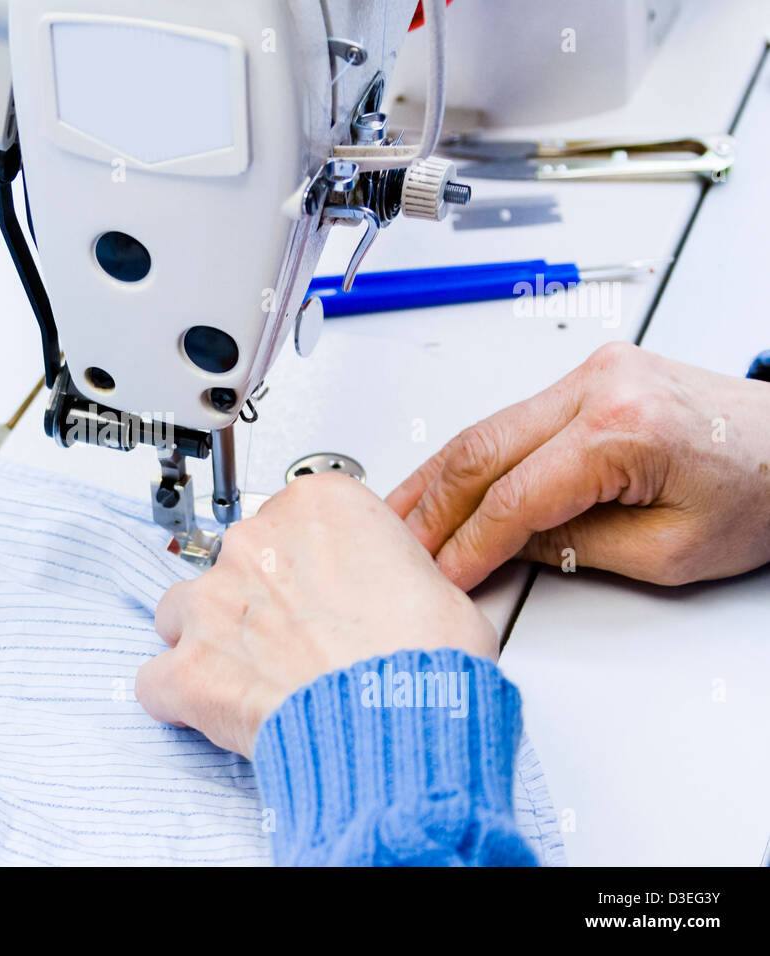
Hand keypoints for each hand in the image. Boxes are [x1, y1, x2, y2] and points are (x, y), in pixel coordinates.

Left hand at [135, 474, 497, 756]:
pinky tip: (210, 712)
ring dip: (205, 639)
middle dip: (255, 600)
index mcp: (316, 506)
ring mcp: (214, 603)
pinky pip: (156, 680)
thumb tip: (390, 593)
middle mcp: (255, 543)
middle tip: (294, 640)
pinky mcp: (191, 667)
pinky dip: (178, 697)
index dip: (305, 560)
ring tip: (248, 675)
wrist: (401, 722)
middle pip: (233, 560)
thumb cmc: (423, 660)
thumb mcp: (437, 585)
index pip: (288, 516)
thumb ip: (391, 570)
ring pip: (180, 611)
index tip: (317, 587)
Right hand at [388, 342, 769, 591]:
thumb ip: (575, 547)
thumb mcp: (670, 551)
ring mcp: (591, 371)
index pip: (512, 498)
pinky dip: (470, 455)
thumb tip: (506, 546)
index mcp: (624, 428)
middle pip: (480, 450)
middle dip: (429, 506)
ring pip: (484, 427)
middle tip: (396, 547)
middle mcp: (601, 385)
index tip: (440, 576)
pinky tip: (442, 481)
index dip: (467, 546)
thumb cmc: (764, 491)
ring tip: (400, 516)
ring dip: (437, 477)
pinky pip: (509, 417)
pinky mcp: (589, 373)